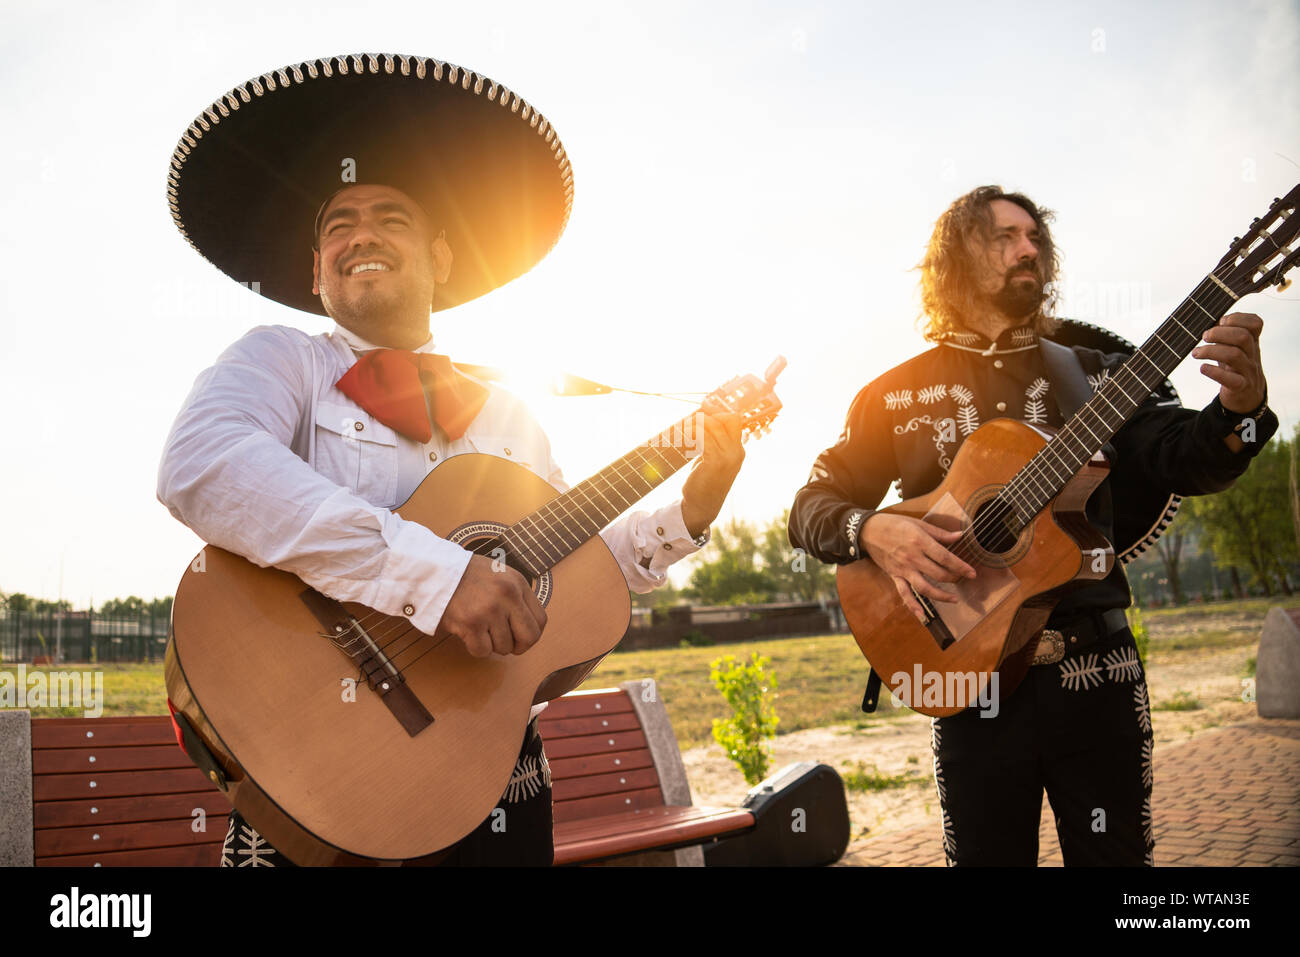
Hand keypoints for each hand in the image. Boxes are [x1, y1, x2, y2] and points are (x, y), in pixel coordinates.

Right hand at [434, 554, 546, 657]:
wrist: (437, 571)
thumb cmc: (467, 575)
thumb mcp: (501, 575)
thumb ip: (517, 596)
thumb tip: (528, 625)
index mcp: (518, 583)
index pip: (541, 620)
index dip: (531, 635)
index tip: (520, 637)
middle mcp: (507, 596)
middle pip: (529, 637)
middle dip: (518, 647)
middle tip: (506, 644)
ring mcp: (489, 610)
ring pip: (504, 647)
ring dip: (492, 644)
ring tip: (481, 629)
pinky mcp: (470, 623)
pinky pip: (482, 651)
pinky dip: (476, 648)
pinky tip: (469, 634)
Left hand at [680, 411, 745, 537]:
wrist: (702, 506)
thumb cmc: (704, 481)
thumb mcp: (712, 459)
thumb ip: (713, 442)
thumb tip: (702, 419)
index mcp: (738, 450)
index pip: (735, 420)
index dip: (718, 413)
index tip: (701, 414)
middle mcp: (736, 452)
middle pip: (726, 419)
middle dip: (706, 417)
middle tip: (689, 422)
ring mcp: (728, 457)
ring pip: (713, 426)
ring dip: (695, 424)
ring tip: (682, 429)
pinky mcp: (715, 462)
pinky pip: (703, 437)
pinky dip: (691, 433)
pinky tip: (682, 436)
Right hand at [860, 513, 975, 624]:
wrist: (868, 531)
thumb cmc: (894, 524)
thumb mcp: (918, 524)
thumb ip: (940, 533)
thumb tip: (960, 535)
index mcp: (920, 542)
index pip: (946, 558)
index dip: (961, 566)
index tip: (972, 573)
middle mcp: (913, 558)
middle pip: (939, 574)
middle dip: (955, 578)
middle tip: (963, 579)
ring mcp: (904, 569)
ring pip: (925, 587)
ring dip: (941, 596)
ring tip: (954, 599)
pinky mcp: (895, 576)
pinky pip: (905, 594)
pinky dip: (913, 606)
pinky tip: (923, 615)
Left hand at [1193, 312, 1266, 413]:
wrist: (1246, 396)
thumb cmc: (1235, 366)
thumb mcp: (1234, 348)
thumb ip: (1225, 334)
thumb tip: (1207, 322)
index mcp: (1252, 341)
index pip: (1255, 323)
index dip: (1238, 318)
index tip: (1221, 321)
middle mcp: (1253, 354)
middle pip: (1242, 336)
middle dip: (1219, 333)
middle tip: (1204, 337)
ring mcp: (1248, 370)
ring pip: (1234, 355)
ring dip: (1211, 351)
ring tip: (1196, 353)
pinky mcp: (1240, 387)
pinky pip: (1230, 379)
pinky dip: (1214, 372)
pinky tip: (1203, 368)